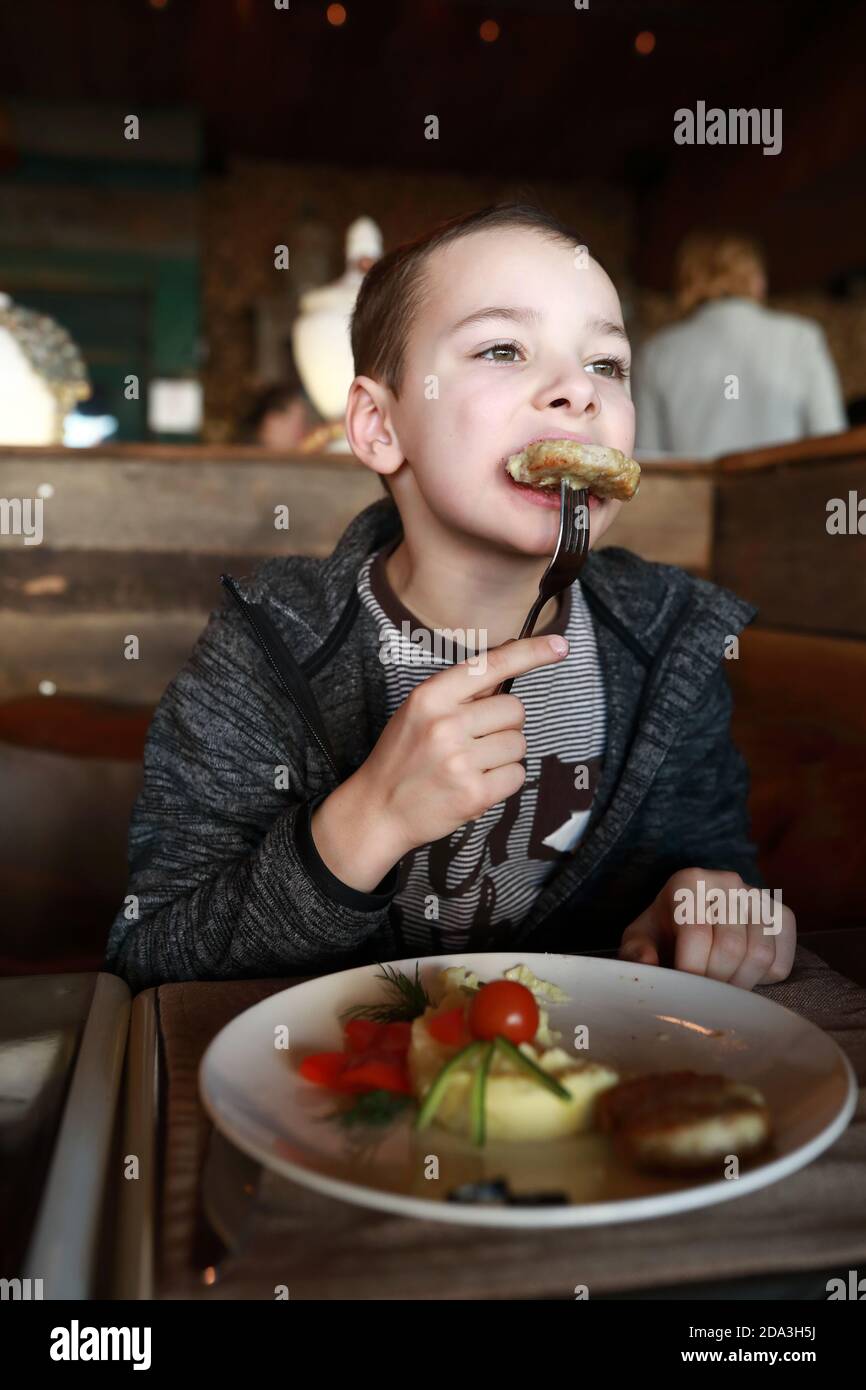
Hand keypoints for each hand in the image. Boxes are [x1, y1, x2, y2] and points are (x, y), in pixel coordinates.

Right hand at [310, 633, 568, 890]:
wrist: (378, 810)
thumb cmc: (402, 758)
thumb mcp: (419, 712)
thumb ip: (461, 693)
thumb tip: (507, 670)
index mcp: (430, 696)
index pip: (491, 665)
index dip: (531, 653)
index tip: (559, 645)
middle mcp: (446, 724)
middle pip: (514, 710)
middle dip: (504, 725)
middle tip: (475, 741)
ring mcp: (460, 760)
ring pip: (519, 744)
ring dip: (503, 755)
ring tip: (471, 765)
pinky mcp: (474, 793)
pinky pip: (517, 776)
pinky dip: (503, 781)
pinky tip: (476, 784)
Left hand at [618, 868, 795, 988]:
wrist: (694, 918)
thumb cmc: (664, 932)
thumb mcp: (640, 939)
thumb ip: (636, 953)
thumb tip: (648, 965)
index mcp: (689, 882)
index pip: (697, 933)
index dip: (691, 969)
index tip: (684, 990)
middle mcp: (728, 882)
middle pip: (731, 947)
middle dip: (716, 982)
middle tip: (704, 995)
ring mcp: (759, 896)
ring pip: (760, 955)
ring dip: (741, 983)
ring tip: (721, 988)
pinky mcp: (782, 915)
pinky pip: (781, 959)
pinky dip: (764, 978)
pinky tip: (741, 973)